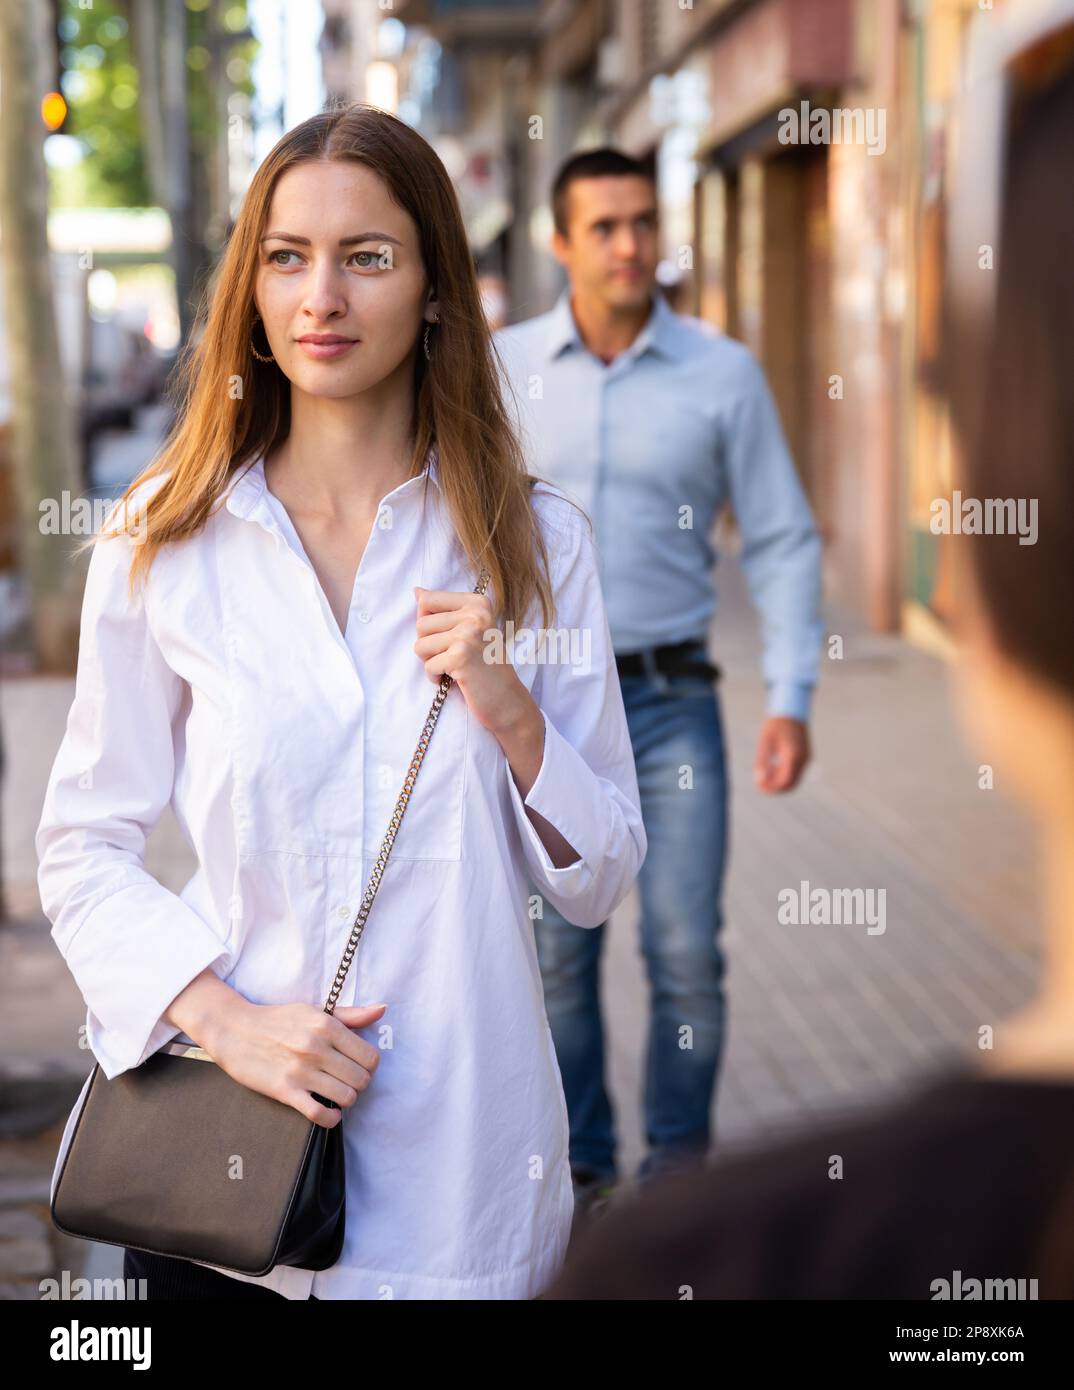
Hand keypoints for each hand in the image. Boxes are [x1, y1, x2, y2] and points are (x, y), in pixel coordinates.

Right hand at [207, 999, 386, 1128]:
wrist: (235, 1030)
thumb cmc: (278, 1020)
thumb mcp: (315, 1010)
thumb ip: (350, 1015)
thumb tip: (381, 1010)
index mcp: (327, 1025)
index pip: (370, 1057)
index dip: (369, 1065)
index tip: (358, 1065)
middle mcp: (317, 1047)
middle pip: (362, 1079)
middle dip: (359, 1083)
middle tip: (346, 1080)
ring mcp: (301, 1070)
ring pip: (346, 1097)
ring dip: (345, 1099)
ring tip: (336, 1093)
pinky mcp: (285, 1090)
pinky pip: (320, 1114)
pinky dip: (330, 1118)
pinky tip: (328, 1112)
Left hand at [413, 586, 531, 735]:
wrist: (506, 699)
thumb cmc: (485, 664)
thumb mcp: (470, 629)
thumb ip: (444, 609)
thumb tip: (416, 591)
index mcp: (477, 603)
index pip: (427, 600)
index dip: (428, 623)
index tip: (448, 636)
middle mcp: (475, 614)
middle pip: (421, 624)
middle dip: (429, 645)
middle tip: (452, 656)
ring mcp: (468, 635)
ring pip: (420, 645)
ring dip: (431, 661)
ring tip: (453, 667)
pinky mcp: (460, 657)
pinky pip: (428, 664)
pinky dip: (435, 676)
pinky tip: (454, 678)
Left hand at [753, 716, 810, 792]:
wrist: (791, 710)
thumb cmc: (775, 724)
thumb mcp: (765, 742)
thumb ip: (762, 762)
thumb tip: (758, 780)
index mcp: (792, 755)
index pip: (784, 782)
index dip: (771, 788)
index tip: (758, 786)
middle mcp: (803, 759)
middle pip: (791, 785)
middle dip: (775, 788)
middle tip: (760, 784)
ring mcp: (806, 759)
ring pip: (794, 780)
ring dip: (779, 782)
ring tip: (764, 776)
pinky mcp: (806, 757)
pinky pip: (796, 773)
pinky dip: (784, 775)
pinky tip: (772, 769)